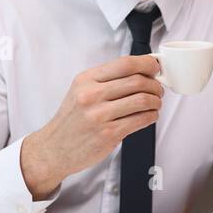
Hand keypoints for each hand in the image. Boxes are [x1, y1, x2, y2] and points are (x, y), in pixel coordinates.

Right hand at [20, 55, 162, 198]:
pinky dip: (151, 116)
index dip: (147, 63)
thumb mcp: (80, 91)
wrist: (55, 149)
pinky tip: (149, 116)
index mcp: (86, 80)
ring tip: (155, 104)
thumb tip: (140, 70)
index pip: (125, 64)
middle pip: (138, 81)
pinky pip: (140, 120)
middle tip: (158, 90)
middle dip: (155, 85)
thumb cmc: (71, 121)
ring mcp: (99, 115)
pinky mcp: (108, 134)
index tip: (155, 67)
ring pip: (143, 100)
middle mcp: (91, 95)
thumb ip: (106, 80)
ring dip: (156, 101)